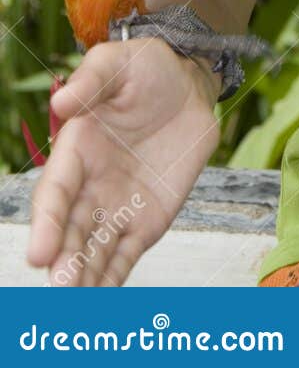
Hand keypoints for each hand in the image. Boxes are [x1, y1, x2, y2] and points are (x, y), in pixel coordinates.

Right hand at [26, 37, 219, 286]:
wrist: (189, 83)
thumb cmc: (145, 69)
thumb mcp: (118, 63)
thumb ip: (92, 81)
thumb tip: (63, 102)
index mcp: (75, 151)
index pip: (55, 193)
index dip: (47, 223)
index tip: (40, 253)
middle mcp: (89, 186)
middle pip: (71, 230)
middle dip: (65, 258)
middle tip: (62, 286)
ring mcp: (117, 206)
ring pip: (94, 248)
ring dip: (85, 275)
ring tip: (77, 303)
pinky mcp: (146, 219)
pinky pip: (126, 253)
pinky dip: (114, 277)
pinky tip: (104, 302)